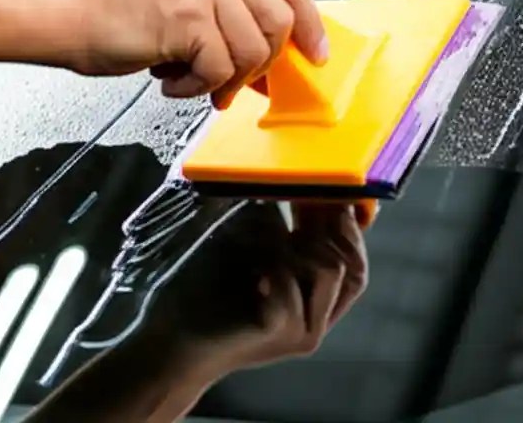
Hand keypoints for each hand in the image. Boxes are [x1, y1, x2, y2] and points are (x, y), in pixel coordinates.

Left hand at [24, 202, 368, 422]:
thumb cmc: (205, 288)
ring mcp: (300, 333)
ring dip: (299, 248)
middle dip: (333, 228)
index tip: (334, 192)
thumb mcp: (252, 248)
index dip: (349, 226)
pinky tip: (253, 277)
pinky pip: (291, 286)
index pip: (354, 265)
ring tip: (267, 250)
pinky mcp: (278, 334)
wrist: (167, 337)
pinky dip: (272, 273)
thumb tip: (308, 186)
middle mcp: (314, 321)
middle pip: (355, 269)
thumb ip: (284, 227)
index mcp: (312, 302)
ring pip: (331, 270)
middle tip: (306, 202)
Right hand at [56, 0, 327, 108]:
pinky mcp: (187, 14)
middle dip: (263, 62)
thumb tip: (282, 49)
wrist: (63, 13)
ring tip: (190, 78)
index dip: (309, 21)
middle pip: (280, 18)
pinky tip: (168, 77)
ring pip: (254, 49)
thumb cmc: (118, 7)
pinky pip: (221, 68)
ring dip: (224, 79)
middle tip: (236, 83)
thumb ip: (234, 4)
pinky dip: (196, 87)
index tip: (314, 52)